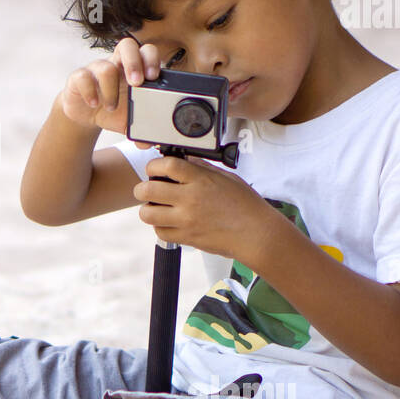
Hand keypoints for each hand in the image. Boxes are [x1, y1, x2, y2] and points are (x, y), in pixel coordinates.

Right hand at [59, 35, 164, 137]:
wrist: (86, 113)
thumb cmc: (112, 110)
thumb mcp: (129, 120)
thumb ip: (142, 129)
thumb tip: (149, 143)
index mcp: (133, 69)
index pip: (145, 51)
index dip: (151, 59)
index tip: (154, 77)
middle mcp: (115, 64)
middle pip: (127, 45)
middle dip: (134, 62)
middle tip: (137, 83)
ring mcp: (96, 69)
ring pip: (106, 67)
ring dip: (111, 90)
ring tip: (112, 107)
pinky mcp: (78, 78)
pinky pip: (83, 77)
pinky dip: (90, 93)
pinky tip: (94, 104)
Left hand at [133, 153, 279, 263]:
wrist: (257, 234)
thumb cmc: (246, 205)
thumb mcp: (226, 178)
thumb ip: (203, 168)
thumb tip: (184, 160)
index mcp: (201, 180)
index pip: (166, 165)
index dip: (154, 165)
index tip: (154, 169)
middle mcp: (190, 199)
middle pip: (148, 189)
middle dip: (142, 188)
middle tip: (148, 189)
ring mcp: (186, 220)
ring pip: (147, 213)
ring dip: (148, 208)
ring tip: (157, 207)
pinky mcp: (186, 237)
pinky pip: (160, 232)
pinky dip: (160, 226)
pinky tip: (169, 222)